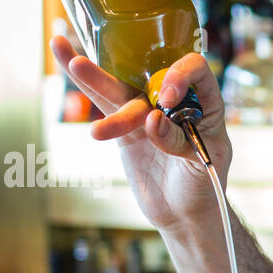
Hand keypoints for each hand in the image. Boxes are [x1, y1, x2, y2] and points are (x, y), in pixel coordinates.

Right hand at [50, 36, 232, 230]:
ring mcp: (147, 112)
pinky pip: (105, 105)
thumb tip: (151, 118)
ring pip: (120, 89)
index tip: (166, 98)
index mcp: (205, 103)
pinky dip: (86, 85)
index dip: (181, 75)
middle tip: (109, 75)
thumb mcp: (201, 165)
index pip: (196, 71)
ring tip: (75, 63)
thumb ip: (178, 141)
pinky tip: (66, 59)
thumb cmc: (203, 185)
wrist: (183, 213)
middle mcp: (175, 101)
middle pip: (148, 75)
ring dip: (95, 76)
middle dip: (125, 71)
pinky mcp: (126, 127)